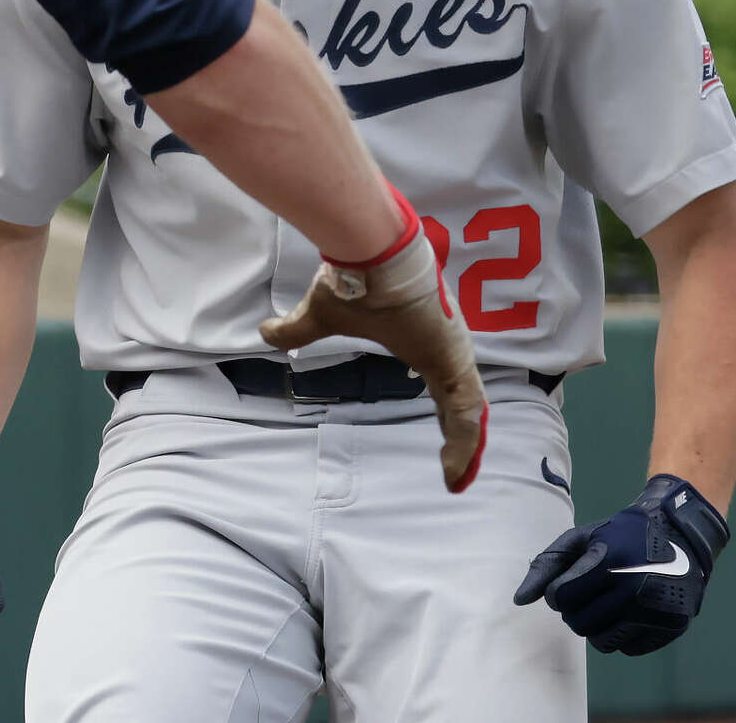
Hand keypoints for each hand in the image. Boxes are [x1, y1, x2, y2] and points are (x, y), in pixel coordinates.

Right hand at [259, 187, 486, 490]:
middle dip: (462, 438)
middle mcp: (445, 349)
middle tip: (458, 472)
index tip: (444, 446)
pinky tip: (456, 470)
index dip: (444, 416)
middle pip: (461, 404)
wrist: (371, 256)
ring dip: (466, 448)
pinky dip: (464, 443)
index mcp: (423, 343)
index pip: (442, 388)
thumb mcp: (321, 316)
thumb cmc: (352, 282)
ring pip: (469, 412)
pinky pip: (466, 411)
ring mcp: (454, 354)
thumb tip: (266, 333)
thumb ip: (296, 329)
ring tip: (457, 480)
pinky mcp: (453, 360)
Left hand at [513, 474, 727, 654]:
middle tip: (590, 592)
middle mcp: (633, 591)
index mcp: (607, 564)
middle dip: (575, 610)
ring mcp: (655, 613)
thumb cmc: (620, 536)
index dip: (557, 592)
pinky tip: (631, 611)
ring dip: (597, 625)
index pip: (559, 598)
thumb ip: (547, 565)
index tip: (569, 582)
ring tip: (608, 602)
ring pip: (602, 642)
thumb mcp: (581, 538)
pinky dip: (623, 634)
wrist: (679, 537)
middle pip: (578, 624)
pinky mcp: (671, 628)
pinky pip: (628, 649)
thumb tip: (518, 600)